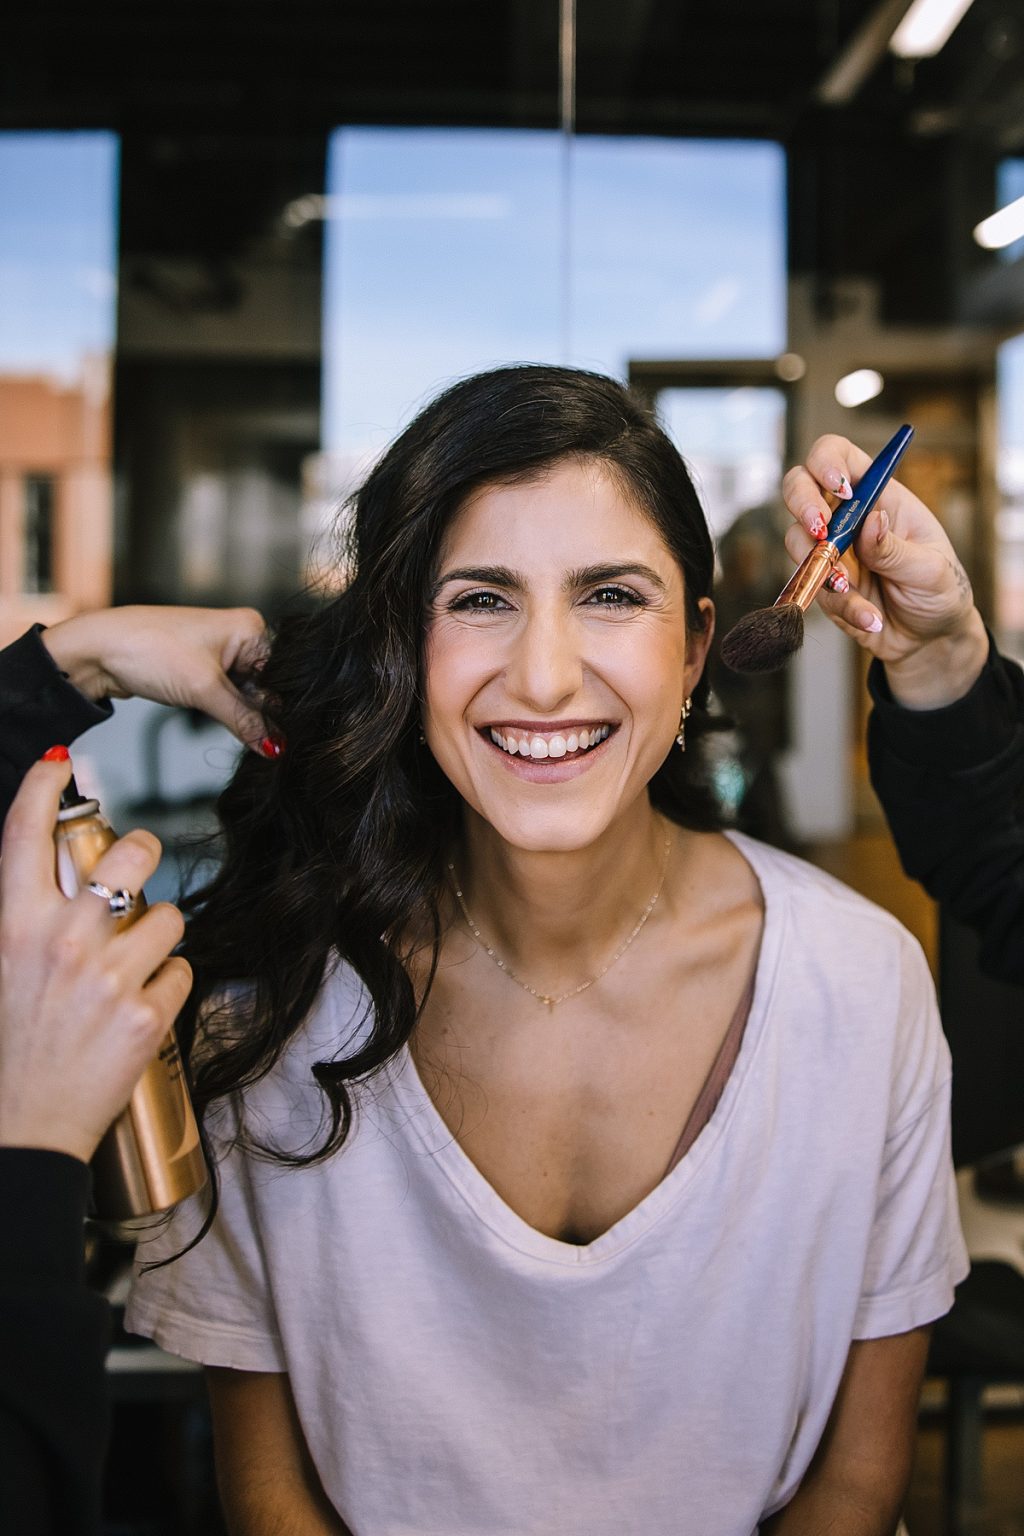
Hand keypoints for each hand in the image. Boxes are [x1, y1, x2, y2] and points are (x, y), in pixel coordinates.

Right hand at [0, 754, 192, 1162]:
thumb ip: (34, 914)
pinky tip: (138, 1009)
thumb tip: (64, 870)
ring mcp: (107, 979)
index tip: (59, 764)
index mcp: (15, 926)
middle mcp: (62, 943)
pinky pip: (182, 971)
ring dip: (159, 935)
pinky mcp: (145, 1016)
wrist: (26, 1125)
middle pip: (128, 852)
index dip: (43, 787)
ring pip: (170, 915)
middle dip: (143, 850)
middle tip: (137, 865)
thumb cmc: (15, 1043)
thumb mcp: (7, 964)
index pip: (24, 835)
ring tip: (131, 968)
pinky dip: (167, 987)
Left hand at [42, 605, 272, 752]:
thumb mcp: (204, 690)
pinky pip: (226, 694)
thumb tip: (275, 747)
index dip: (279, 707)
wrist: (97, 650)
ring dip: (237, 712)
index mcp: (251, 627)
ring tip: (218, 714)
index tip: (281, 738)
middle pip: (266, 685)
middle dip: (257, 711)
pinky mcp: (203, 668)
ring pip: (245, 694)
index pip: (282, 674)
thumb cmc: (149, 650)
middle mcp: (240, 635)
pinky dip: (222, 709)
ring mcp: (220, 652)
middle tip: (255, 735)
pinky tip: (210, 712)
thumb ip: (244, 720)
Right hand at [782, 435, 988, 708]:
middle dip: (802, 505)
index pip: (838, 455)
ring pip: (795, 539)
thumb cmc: (939, 590)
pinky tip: (870, 619)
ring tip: (851, 589)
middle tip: (820, 533)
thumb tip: (870, 522)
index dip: (827, 462)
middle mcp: (846, 516)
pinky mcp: (819, 584)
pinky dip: (840, 606)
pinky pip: (811, 588)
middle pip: (798, 486)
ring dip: (818, 565)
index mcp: (878, 495)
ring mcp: (829, 549)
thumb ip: (896, 549)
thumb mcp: (931, 569)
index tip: (838, 489)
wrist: (928, 639)